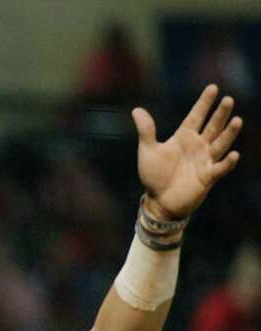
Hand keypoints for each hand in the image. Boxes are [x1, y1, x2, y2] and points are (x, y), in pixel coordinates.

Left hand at [132, 84, 242, 219]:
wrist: (158, 202)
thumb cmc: (153, 176)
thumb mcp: (147, 151)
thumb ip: (146, 130)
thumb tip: (136, 109)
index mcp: (184, 137)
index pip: (196, 116)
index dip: (204, 103)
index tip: (213, 87)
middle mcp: (198, 146)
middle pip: (212, 126)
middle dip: (220, 114)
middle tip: (228, 99)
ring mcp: (205, 161)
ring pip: (220, 144)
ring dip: (228, 133)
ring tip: (236, 120)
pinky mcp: (208, 177)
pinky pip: (220, 168)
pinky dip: (227, 163)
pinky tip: (234, 154)